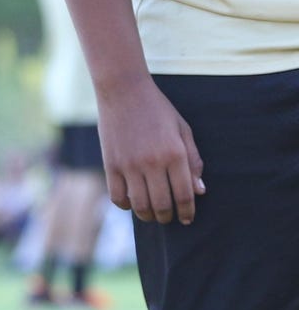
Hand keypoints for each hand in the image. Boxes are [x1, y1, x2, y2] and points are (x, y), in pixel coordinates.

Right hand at [97, 77, 205, 224]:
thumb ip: (193, 160)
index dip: (187, 212)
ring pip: (139, 204)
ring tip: (151, 214)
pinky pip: (117, 196)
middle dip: (167, 217)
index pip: (184, 195)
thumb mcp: (182, 129)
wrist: (123, 90)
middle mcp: (152, 163)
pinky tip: (131, 202)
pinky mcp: (110, 164)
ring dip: (147, 215)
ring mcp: (129, 165)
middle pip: (162, 205)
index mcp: (174, 154)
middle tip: (169, 217)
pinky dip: (125, 205)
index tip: (187, 218)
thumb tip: (199, 191)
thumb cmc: (157, 108)